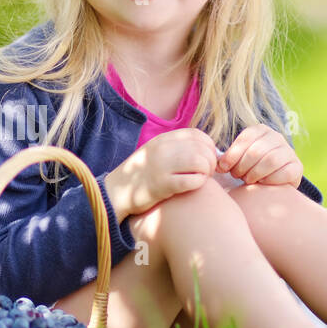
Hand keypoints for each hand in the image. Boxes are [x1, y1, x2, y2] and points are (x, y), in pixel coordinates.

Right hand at [106, 128, 220, 221]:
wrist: (115, 192)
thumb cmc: (141, 175)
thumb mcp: (156, 153)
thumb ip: (176, 148)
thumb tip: (206, 150)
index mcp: (162, 139)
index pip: (198, 135)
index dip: (209, 147)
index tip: (207, 159)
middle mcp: (162, 149)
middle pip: (202, 149)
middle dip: (211, 162)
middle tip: (207, 173)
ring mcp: (161, 166)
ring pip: (199, 162)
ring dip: (206, 173)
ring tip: (201, 179)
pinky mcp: (161, 185)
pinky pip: (191, 181)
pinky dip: (198, 184)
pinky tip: (192, 187)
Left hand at [216, 124, 302, 186]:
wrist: (273, 181)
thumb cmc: (250, 168)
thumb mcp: (238, 158)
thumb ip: (228, 158)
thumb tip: (217, 165)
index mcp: (260, 130)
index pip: (245, 138)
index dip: (232, 155)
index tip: (223, 168)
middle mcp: (276, 137)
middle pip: (256, 151)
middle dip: (242, 167)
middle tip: (237, 176)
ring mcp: (289, 151)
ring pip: (270, 161)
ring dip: (255, 174)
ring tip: (248, 180)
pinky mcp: (297, 167)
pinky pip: (284, 173)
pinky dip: (270, 181)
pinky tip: (262, 184)